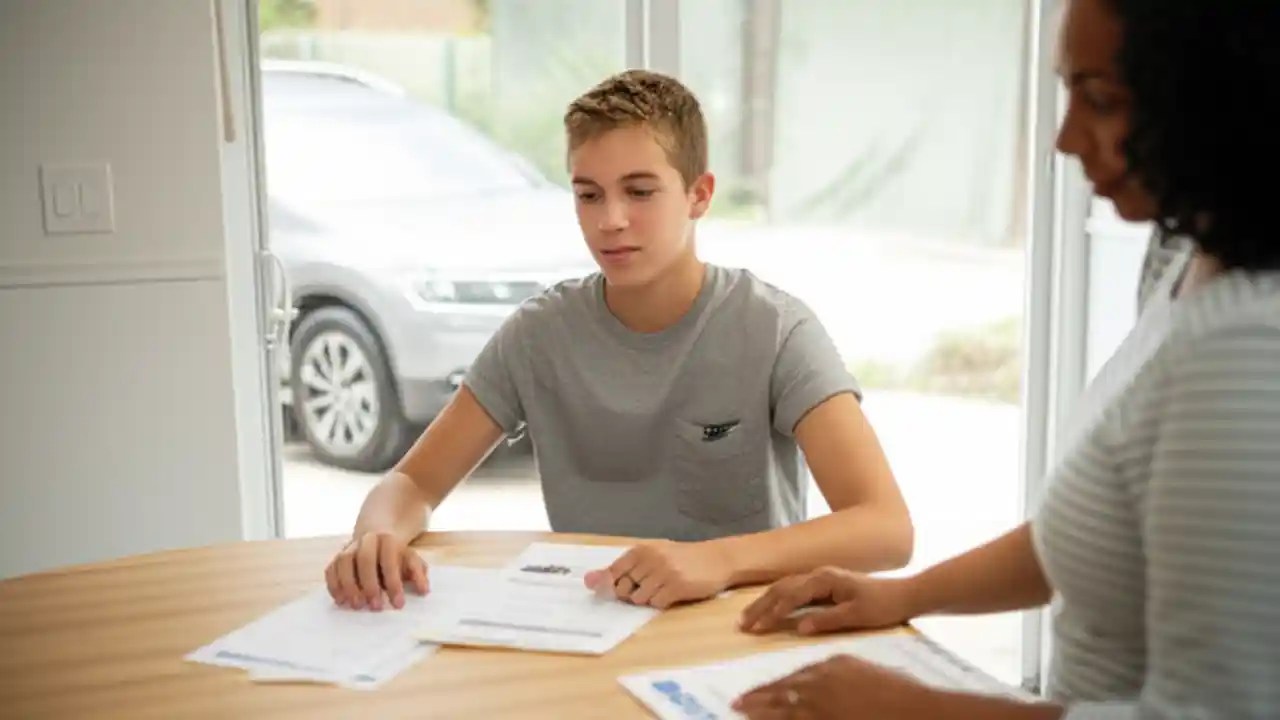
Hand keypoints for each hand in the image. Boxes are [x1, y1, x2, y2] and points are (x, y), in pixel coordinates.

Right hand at [324, 531, 428, 610]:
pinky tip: (341, 600)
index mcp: (388, 540)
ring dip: (348, 585)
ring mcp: (349, 548)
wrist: (377, 540)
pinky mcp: (337, 558)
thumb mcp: (411, 561)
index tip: (398, 604)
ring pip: (344, 562)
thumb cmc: (397, 557)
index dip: (394, 583)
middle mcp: (367, 540)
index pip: (390, 560)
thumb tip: (424, 590)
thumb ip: (418, 573)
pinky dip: (334, 585)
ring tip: (356, 606)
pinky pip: (331, 569)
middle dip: (369, 584)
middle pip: (364, 559)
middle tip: (375, 607)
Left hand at [583, 540, 732, 608]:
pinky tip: (673, 594)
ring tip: (663, 589)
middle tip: (649, 587)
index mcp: (642, 549)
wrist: (717, 559)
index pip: (614, 571)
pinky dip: (662, 603)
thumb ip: (621, 569)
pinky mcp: (677, 586)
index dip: (612, 585)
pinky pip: (656, 604)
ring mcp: (664, 572)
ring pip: (639, 598)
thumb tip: (588, 581)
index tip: (617, 590)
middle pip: (623, 588)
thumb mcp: (653, 557)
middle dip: (632, 593)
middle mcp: (650, 559)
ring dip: (648, 599)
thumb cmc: (682, 559)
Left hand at [733, 654, 939, 718]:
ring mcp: (823, 705)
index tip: (756, 692)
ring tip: (742, 713)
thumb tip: (813, 681)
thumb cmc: (895, 691)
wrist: (915, 708)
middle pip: (781, 691)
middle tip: (737, 704)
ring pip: (783, 710)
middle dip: (757, 699)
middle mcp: (821, 683)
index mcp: (830, 665)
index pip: (792, 676)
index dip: (772, 686)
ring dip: (761, 713)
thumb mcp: (860, 670)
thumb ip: (835, 673)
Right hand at [739, 566, 914, 634]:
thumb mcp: (857, 615)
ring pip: (785, 587)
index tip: (758, 627)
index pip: (791, 594)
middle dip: (761, 606)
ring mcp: (820, 578)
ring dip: (765, 602)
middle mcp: (819, 575)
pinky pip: (793, 590)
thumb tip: (798, 628)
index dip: (773, 611)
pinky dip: (778, 599)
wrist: (904, 594)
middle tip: (743, 624)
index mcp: (825, 579)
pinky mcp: (824, 585)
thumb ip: (827, 620)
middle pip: (782, 587)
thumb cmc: (883, 605)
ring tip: (748, 617)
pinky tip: (769, 608)